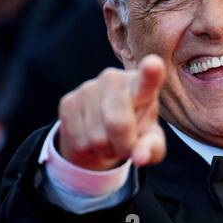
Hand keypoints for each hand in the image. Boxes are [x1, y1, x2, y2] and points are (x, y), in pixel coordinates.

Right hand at [57, 55, 166, 170]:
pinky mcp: (68, 101)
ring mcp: (88, 88)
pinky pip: (79, 140)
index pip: (147, 79)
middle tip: (126, 147)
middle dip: (124, 146)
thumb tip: (140, 157)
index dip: (151, 73)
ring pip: (97, 138)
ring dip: (105, 149)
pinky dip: (88, 150)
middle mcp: (114, 79)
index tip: (153, 65)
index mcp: (142, 85)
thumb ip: (151, 149)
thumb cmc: (134, 133)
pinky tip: (92, 138)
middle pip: (118, 124)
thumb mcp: (150, 143)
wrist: (102, 132)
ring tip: (109, 140)